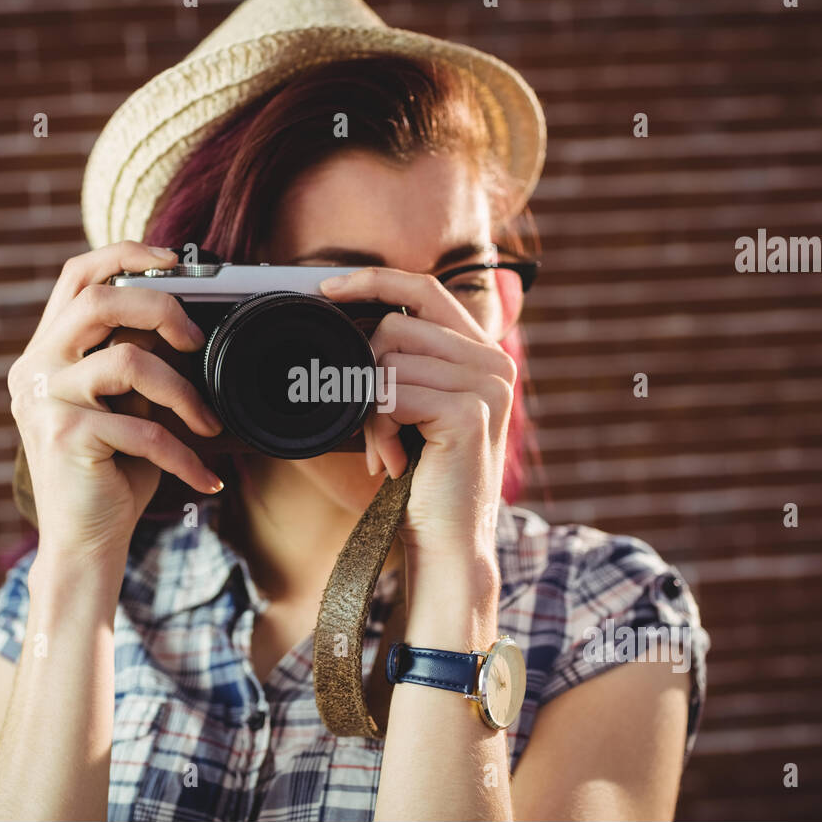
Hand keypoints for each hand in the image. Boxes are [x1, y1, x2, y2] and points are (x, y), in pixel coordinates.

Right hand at [7, 242, 224, 573]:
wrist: (85, 544)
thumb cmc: (113, 474)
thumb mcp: (127, 407)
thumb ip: (139, 363)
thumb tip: (184, 323)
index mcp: (47, 352)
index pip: (78, 277)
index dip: (125, 254)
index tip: (174, 260)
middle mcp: (35, 369)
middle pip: (99, 300)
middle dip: (160, 308)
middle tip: (196, 340)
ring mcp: (45, 401)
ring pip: (128, 362)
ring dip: (183, 391)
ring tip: (207, 423)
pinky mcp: (66, 438)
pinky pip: (143, 429)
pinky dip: (184, 455)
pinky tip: (204, 477)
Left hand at [319, 267, 516, 558]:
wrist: (450, 541)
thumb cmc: (427, 478)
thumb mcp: (417, 409)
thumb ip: (404, 363)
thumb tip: (351, 320)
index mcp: (483, 355)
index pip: (426, 288)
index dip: (374, 279)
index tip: (327, 287)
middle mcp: (494, 363)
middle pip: (397, 324)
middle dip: (365, 373)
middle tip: (371, 426)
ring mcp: (487, 386)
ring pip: (389, 361)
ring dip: (371, 412)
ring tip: (387, 450)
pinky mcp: (469, 413)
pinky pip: (391, 396)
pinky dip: (378, 430)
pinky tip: (395, 461)